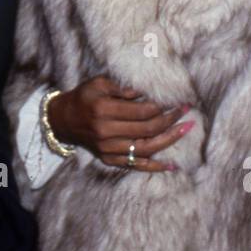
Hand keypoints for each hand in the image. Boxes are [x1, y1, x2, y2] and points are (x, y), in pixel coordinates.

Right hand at [47, 75, 193, 170]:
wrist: (63, 120)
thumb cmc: (84, 97)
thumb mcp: (98, 83)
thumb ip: (122, 87)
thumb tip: (146, 92)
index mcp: (104, 110)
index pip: (141, 111)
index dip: (162, 107)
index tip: (176, 100)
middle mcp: (106, 132)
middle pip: (147, 129)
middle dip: (170, 119)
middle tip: (186, 111)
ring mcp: (108, 149)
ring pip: (146, 148)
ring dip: (169, 139)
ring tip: (186, 129)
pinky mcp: (109, 159)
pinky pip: (136, 165)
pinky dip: (155, 166)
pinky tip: (173, 165)